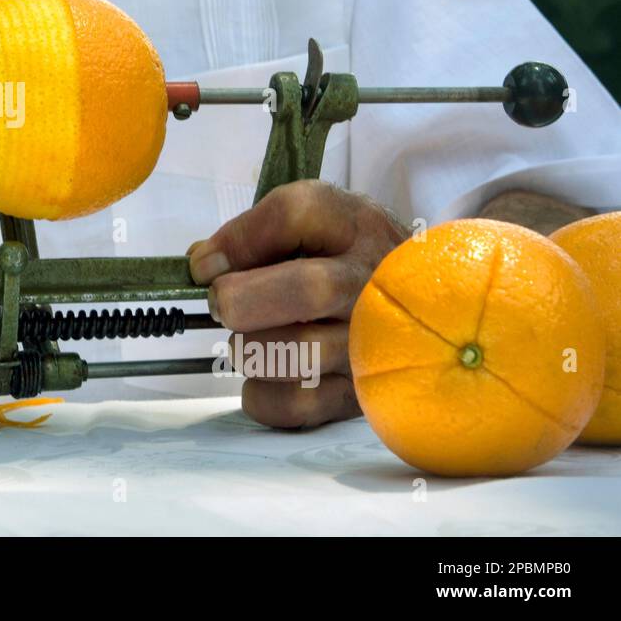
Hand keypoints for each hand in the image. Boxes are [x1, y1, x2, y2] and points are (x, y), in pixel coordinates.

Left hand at [188, 180, 408, 427]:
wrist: (418, 301)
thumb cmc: (342, 256)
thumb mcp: (310, 222)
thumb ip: (253, 233)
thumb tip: (203, 265)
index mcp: (354, 226)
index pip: (296, 215)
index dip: (237, 241)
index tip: (205, 264)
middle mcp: (372, 283)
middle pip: (310, 290)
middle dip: (241, 299)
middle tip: (221, 304)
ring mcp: (375, 344)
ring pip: (301, 353)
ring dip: (251, 348)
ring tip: (249, 340)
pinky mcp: (362, 395)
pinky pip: (300, 405)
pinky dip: (263, 395)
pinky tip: (265, 376)